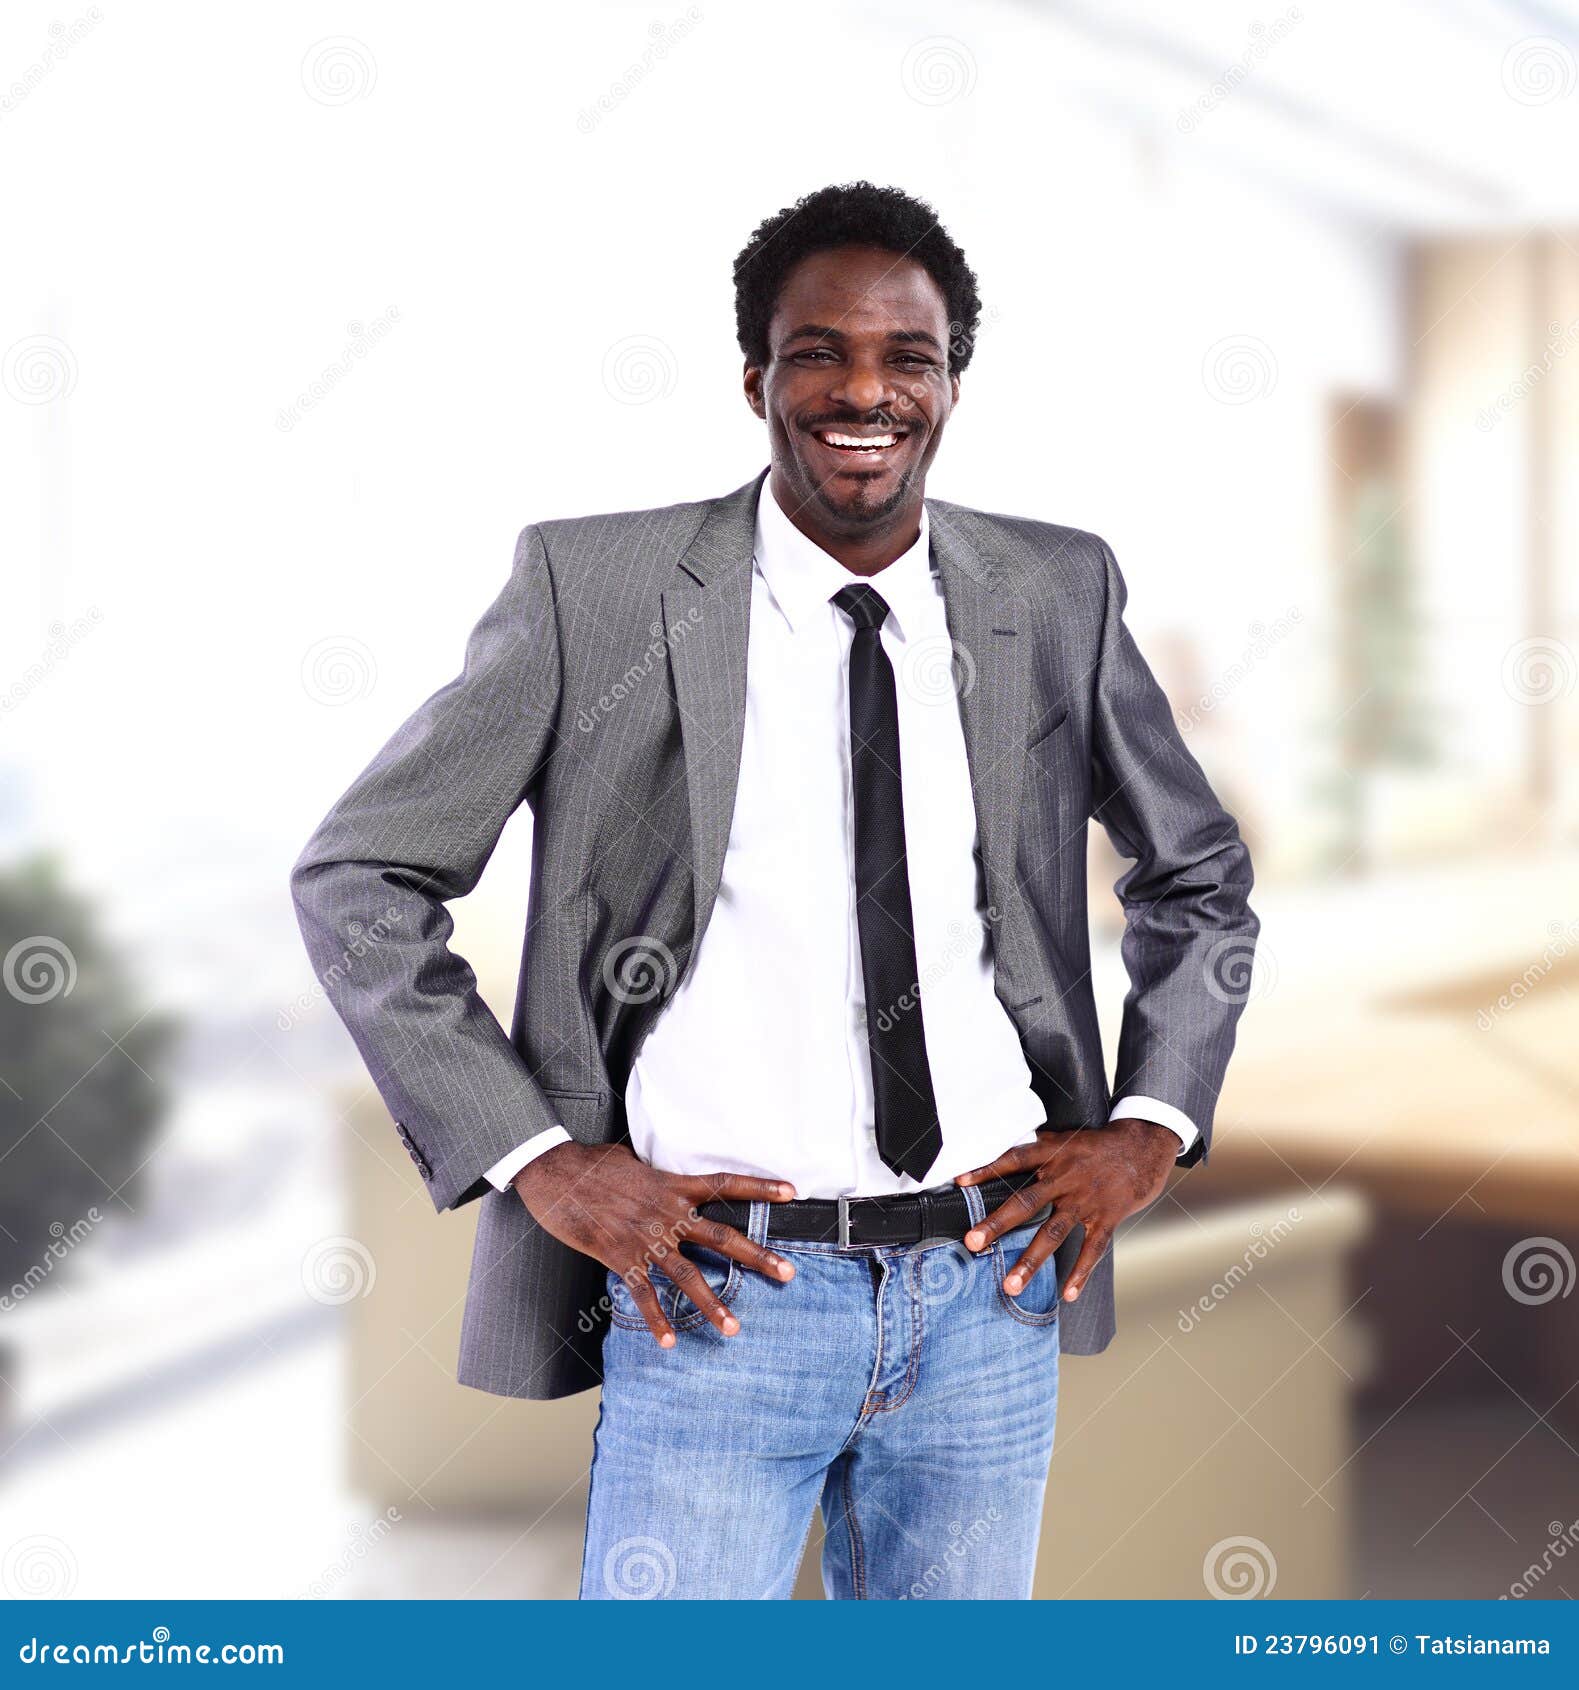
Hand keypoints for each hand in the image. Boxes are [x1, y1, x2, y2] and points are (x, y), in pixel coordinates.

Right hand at [512, 1140, 797, 1346]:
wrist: (556, 1171)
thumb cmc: (591, 1164)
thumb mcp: (633, 1163)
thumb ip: (656, 1177)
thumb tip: (663, 1180)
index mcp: (673, 1186)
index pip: (726, 1183)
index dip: (760, 1186)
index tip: (791, 1190)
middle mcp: (667, 1213)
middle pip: (722, 1236)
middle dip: (757, 1257)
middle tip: (787, 1274)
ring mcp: (645, 1238)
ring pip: (688, 1275)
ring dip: (712, 1303)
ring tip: (734, 1327)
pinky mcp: (620, 1256)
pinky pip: (644, 1293)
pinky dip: (656, 1318)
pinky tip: (669, 1341)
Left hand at [955, 1118, 1177, 1303]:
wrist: (1142, 1147)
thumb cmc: (1098, 1145)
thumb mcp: (1065, 1138)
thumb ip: (1037, 1151)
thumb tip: (1001, 1157)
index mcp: (1053, 1154)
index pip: (1014, 1159)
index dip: (987, 1169)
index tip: (960, 1182)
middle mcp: (1066, 1178)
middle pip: (1027, 1201)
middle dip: (998, 1224)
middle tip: (973, 1243)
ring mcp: (1086, 1200)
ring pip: (1054, 1233)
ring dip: (1031, 1260)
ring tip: (1010, 1286)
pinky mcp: (1106, 1218)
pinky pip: (1092, 1249)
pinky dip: (1080, 1273)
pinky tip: (1068, 1294)